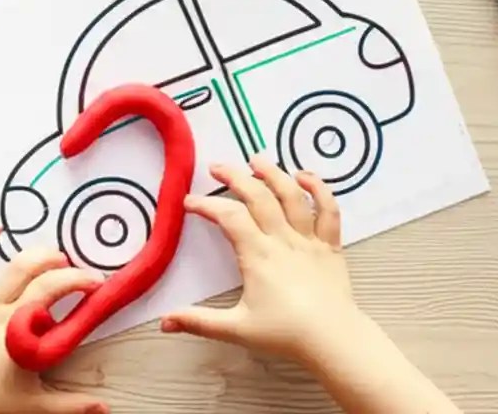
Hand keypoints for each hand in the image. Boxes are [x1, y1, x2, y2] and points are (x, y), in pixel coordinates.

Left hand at [0, 226, 109, 413]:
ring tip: (52, 253)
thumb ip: (71, 405)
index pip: (53, 292)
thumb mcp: (33, 405)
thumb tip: (104, 409)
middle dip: (61, 266)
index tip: (96, 283)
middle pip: (35, 275)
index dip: (77, 280)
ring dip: (33, 254)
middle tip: (77, 270)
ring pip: (7, 266)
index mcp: (19, 331)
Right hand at [159, 156, 368, 361]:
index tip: (189, 202)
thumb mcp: (236, 329)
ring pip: (292, 195)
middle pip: (258, 196)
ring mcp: (309, 239)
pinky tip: (305, 176)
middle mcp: (283, 240)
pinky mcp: (330, 245)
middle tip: (217, 166)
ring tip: (257, 159)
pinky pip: (328, 210)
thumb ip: (199, 322)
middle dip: (235, 177)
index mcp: (258, 255)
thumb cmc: (285, 334)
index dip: (207, 205)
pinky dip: (319, 189)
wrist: (332, 339)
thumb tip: (164, 322)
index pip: (228, 218)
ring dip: (274, 173)